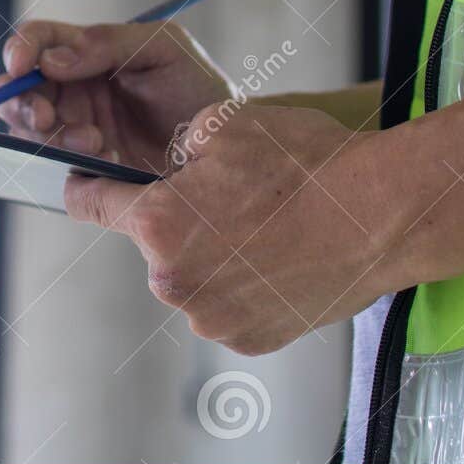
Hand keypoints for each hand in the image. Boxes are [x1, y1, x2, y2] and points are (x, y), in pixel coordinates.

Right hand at [0, 20, 230, 172]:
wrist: (225, 145)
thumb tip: (51, 59)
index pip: (40, 40)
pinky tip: (106, 159)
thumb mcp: (164, 48)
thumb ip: (109, 42)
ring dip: (53, 135)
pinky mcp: (85, 163)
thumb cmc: (199, 87)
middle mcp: (75, 86)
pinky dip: (70, 161)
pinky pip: (55, 162)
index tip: (21, 66)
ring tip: (97, 142)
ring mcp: (76, 125)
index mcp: (88, 50)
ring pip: (32, 129)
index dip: (21, 49)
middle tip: (49, 118)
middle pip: (22, 88)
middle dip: (27, 103)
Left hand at [65, 104, 402, 355]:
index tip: (82, 185)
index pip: (92, 204)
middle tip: (232, 197)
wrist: (380, 215)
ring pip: (193, 277)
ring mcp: (211, 317)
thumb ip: (177, 145)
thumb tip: (172, 165)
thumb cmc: (306, 165)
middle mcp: (173, 280)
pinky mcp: (249, 340)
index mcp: (157, 223)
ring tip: (268, 227)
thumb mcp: (225, 123)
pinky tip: (281, 258)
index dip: (86, 187)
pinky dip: (245, 285)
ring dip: (214, 255)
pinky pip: (228, 306)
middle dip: (179, 220)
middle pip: (154, 243)